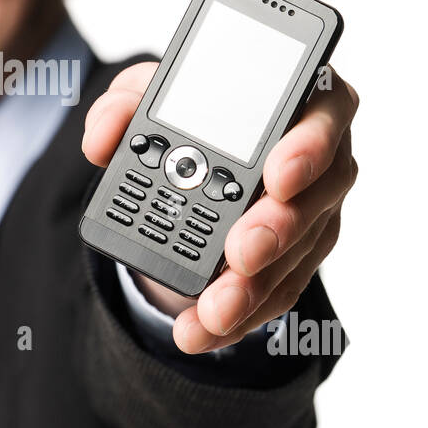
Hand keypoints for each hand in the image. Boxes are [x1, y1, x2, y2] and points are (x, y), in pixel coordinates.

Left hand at [81, 62, 358, 354]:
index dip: (308, 147)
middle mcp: (320, 158)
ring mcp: (312, 214)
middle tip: (240, 252)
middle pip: (316, 197)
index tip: (276, 176)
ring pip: (295, 257)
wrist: (188, 156)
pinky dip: (238, 317)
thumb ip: (122, 105)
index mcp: (300, 101)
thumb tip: (103, 140)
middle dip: (277, 231)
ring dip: (254, 289)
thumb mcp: (147, 96)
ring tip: (213, 312)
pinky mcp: (294, 259)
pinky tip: (202, 331)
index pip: (325, 114)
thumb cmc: (189, 113)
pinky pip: (274, 293)